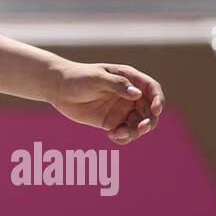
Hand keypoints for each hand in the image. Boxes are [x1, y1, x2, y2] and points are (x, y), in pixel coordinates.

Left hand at [49, 62, 164, 144]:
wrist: (57, 88)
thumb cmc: (77, 77)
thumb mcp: (97, 78)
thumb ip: (117, 85)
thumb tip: (137, 94)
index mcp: (129, 79)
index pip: (151, 89)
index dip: (158, 100)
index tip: (155, 110)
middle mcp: (129, 95)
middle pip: (149, 110)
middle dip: (149, 121)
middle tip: (140, 128)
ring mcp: (121, 109)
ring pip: (138, 124)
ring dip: (134, 132)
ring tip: (118, 133)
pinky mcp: (112, 122)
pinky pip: (125, 133)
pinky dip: (123, 138)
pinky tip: (112, 136)